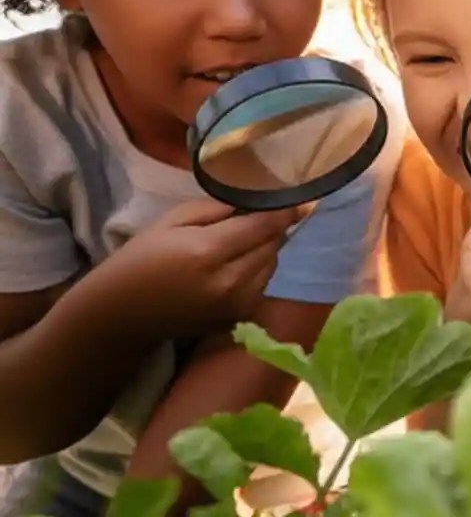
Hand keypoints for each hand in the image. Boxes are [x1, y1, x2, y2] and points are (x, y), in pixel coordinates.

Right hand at [96, 200, 298, 338]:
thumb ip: (218, 208)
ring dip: (264, 250)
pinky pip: (262, 284)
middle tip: (253, 218)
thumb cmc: (141, 259)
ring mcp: (237, 305)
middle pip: (273, 244)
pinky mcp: (238, 318)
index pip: (264, 225)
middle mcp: (230, 282)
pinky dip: (256, 270)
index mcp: (209, 252)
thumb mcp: (172, 220)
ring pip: (272, 264)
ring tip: (237, 244)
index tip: (300, 199)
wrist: (122, 315)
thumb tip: (259, 201)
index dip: (284, 210)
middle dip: (270, 228)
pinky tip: (232, 267)